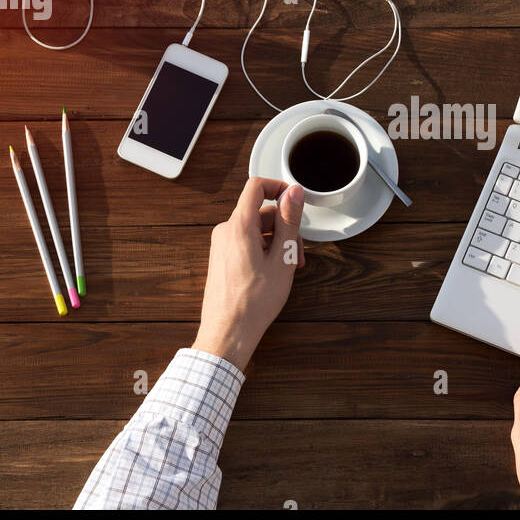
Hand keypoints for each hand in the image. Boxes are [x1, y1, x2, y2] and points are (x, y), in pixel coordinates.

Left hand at [192, 177, 304, 368]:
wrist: (228, 332)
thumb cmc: (254, 301)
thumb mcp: (281, 258)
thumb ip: (289, 221)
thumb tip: (294, 192)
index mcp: (239, 226)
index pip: (256, 187)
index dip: (279, 187)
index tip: (296, 201)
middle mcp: (226, 231)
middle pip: (261, 212)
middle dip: (284, 227)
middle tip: (298, 253)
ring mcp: (222, 245)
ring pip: (256, 230)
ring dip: (277, 242)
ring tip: (288, 268)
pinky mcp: (222, 258)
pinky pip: (247, 243)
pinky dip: (264, 251)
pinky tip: (275, 272)